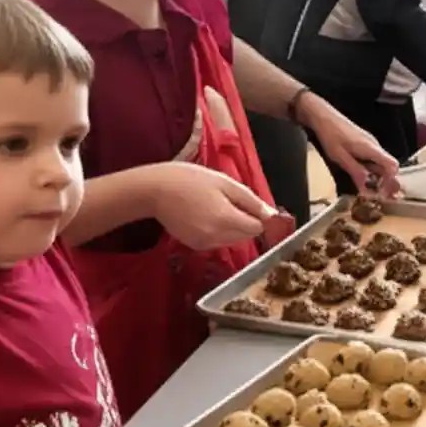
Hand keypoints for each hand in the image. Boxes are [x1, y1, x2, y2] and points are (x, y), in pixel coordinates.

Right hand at [150, 162, 272, 249]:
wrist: (153, 190)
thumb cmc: (189, 179)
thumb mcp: (224, 182)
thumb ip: (251, 201)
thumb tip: (272, 215)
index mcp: (226, 219)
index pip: (257, 228)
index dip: (258, 217)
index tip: (251, 205)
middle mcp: (217, 237)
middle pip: (246, 235)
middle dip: (245, 222)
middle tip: (229, 201)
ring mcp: (205, 244)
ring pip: (233, 240)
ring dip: (233, 227)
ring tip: (215, 206)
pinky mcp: (196, 246)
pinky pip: (218, 241)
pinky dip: (219, 232)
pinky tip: (205, 216)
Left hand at [305, 97, 400, 196]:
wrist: (324, 117)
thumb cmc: (331, 135)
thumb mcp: (340, 157)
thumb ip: (355, 172)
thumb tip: (366, 187)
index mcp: (371, 148)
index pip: (392, 165)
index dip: (391, 180)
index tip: (382, 191)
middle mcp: (374, 145)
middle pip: (388, 166)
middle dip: (385, 181)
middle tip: (377, 194)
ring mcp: (370, 143)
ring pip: (380, 163)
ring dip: (377, 175)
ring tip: (368, 187)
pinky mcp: (365, 143)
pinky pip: (373, 158)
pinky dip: (371, 168)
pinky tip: (362, 174)